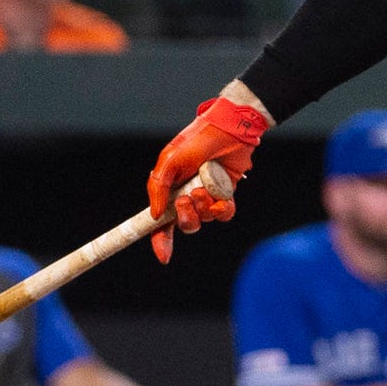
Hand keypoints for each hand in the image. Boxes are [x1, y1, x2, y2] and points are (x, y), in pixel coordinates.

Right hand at [147, 95, 270, 262]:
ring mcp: (207, 196)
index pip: (162, 222)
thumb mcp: (170, 160)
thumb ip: (158, 186)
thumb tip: (157, 215)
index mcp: (169, 189)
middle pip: (184, 225)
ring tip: (204, 187)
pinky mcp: (226, 195)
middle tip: (186, 199)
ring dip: (203, 207)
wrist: (229, 129)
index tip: (164, 256)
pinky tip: (221, 197)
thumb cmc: (197, 140)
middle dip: (185, 217)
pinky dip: (222, 209)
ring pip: (204, 220)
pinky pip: (223, 214)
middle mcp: (187, 195)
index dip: (160, 240)